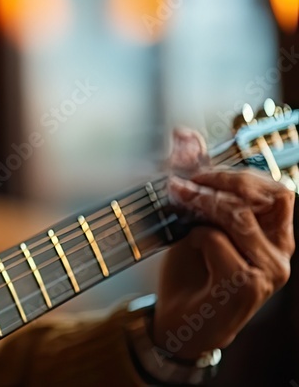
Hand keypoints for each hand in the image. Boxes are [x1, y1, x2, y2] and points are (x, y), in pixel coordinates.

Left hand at [153, 128, 294, 359]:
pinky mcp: (245, 287)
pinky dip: (196, 236)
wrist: (179, 324)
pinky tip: (188, 246)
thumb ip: (196, 181)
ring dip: (201, 201)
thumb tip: (184, 133)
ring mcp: (267, 272)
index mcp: (277, 236)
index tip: (197, 166)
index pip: (276, 190)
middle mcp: (281, 253)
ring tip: (176, 196)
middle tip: (184, 179)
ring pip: (239, 217)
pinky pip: (218, 243)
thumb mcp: (193, 221)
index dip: (238, 171)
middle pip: (264, 196)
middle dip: (221, 180)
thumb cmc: (191, 272)